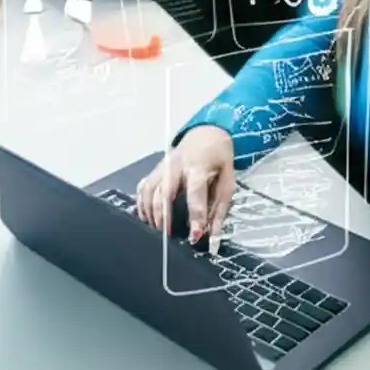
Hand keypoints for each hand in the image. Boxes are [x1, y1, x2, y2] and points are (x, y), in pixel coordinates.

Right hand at [135, 125, 235, 251]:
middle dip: (163, 217)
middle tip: (167, 237)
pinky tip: (146, 216)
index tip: (195, 235)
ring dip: (150, 213)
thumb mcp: (228, 180)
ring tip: (156, 230)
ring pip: (149, 191)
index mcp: (198, 167)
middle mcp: (176, 166)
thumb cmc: (218, 157)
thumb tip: (212, 233)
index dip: (195, 215)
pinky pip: (143, 187)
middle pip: (164, 194)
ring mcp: (162, 167)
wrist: (206, 133)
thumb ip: (219, 208)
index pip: (195, 193)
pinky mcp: (155, 169)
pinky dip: (142, 204)